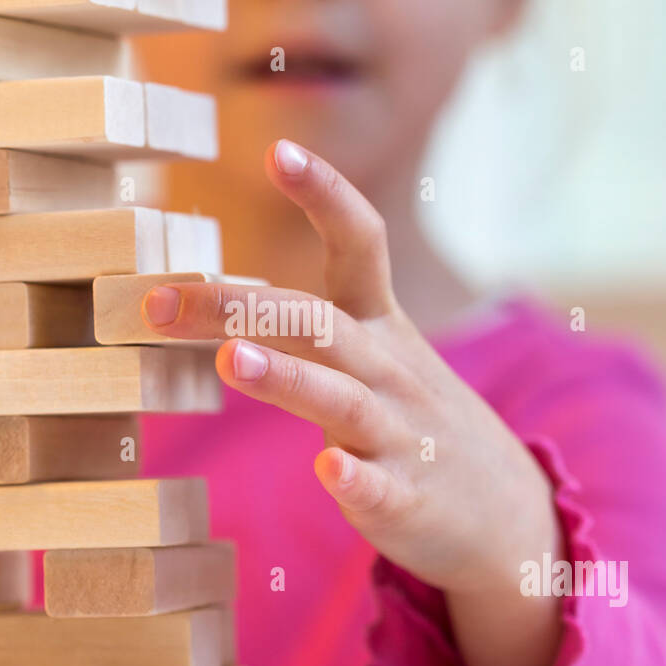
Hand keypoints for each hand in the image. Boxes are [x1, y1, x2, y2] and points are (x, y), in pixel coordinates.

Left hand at [144, 140, 563, 665]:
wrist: (506, 515)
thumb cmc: (414, 422)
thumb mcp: (378, 357)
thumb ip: (310, 324)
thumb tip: (217, 295)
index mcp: (381, 327)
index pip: (361, 244)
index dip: (326, 194)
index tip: (278, 150)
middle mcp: (389, 371)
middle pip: (316, 323)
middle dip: (237, 306)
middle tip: (159, 300)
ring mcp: (400, 435)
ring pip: (340, 400)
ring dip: (286, 377)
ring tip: (228, 359)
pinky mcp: (407, 502)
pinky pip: (379, 488)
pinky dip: (355, 480)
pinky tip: (328, 472)